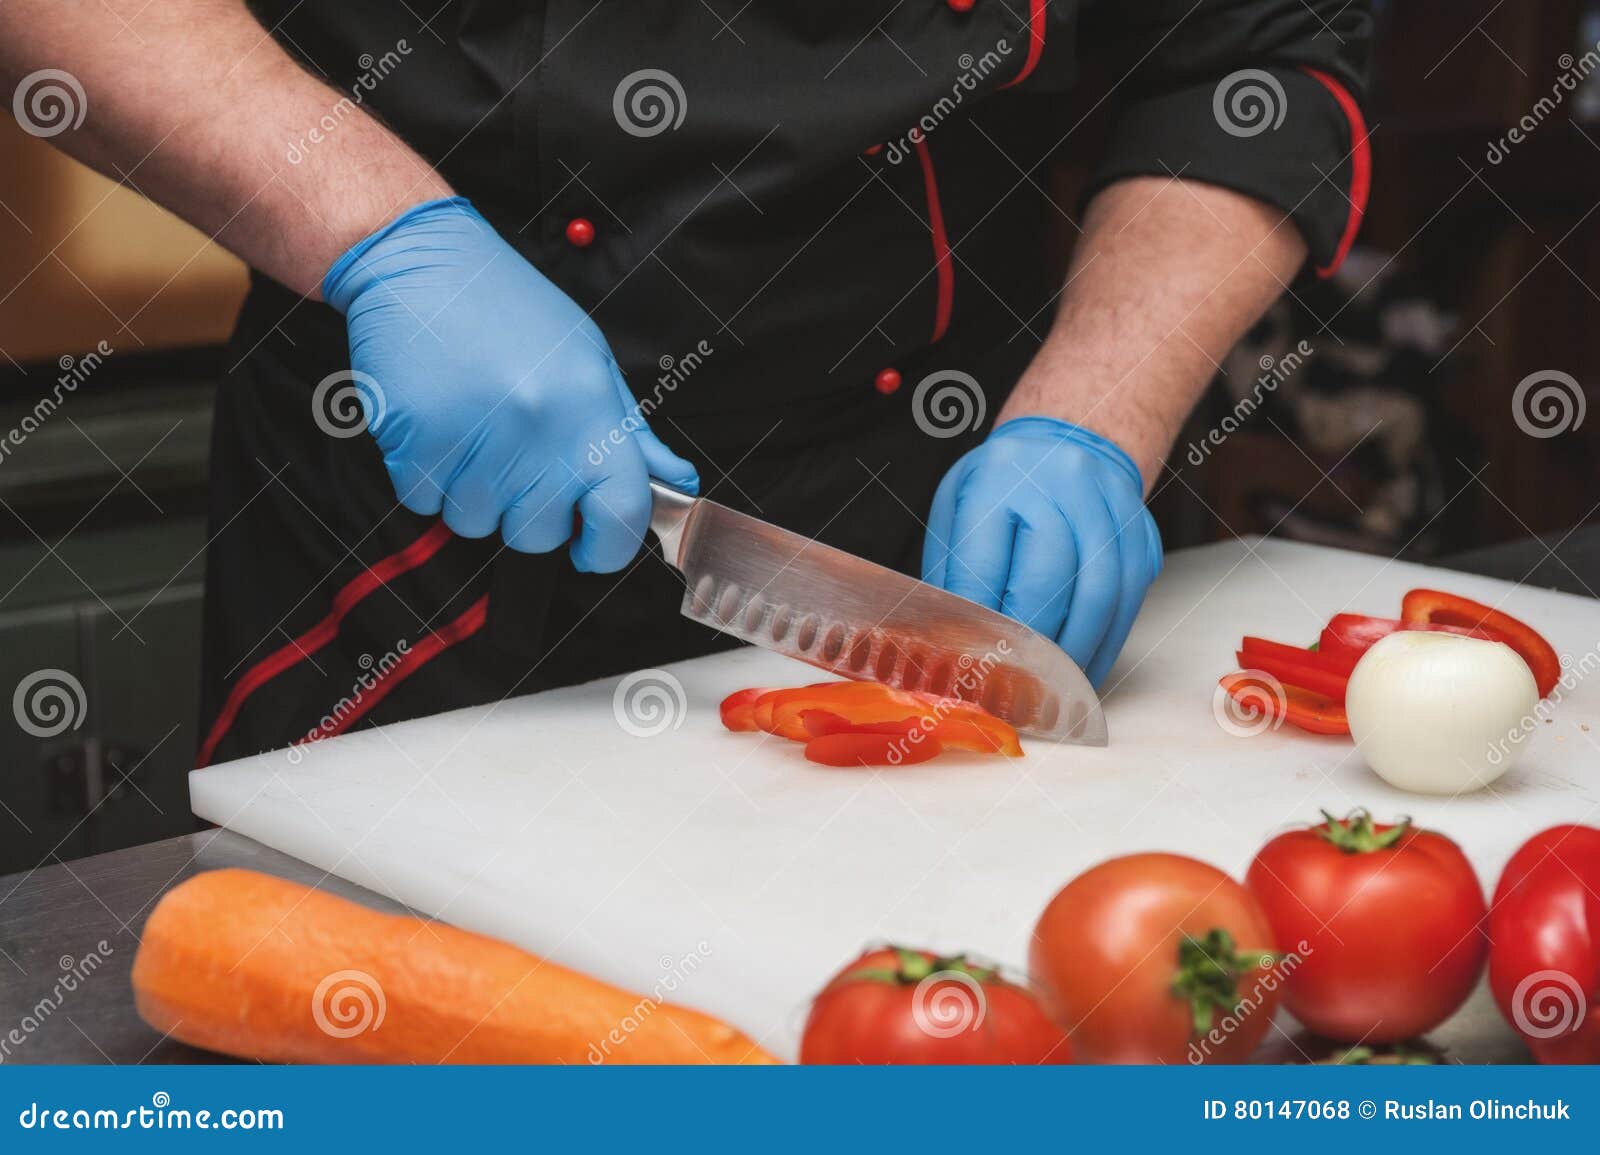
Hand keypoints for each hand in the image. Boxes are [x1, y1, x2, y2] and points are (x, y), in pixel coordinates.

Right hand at [321, 197, 697, 571]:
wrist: (420, 261)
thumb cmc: (509, 309)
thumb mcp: (589, 360)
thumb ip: (631, 434)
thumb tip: (676, 484)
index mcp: (591, 410)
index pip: (621, 516)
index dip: (608, 548)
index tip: (592, 546)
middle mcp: (539, 430)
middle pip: (538, 536)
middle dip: (525, 512)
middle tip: (513, 457)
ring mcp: (476, 439)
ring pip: (475, 523)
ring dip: (470, 493)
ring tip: (471, 429)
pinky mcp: (416, 442)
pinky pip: (424, 502)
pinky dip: (426, 478)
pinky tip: (436, 426)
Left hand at [921, 417, 1161, 686]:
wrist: (1070, 439)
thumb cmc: (1001, 484)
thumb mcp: (958, 507)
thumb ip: (954, 570)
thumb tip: (954, 643)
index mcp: (1000, 476)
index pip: (987, 565)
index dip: (980, 623)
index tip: (973, 663)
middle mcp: (1062, 483)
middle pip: (1051, 581)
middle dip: (1032, 643)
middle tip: (1016, 681)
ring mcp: (1111, 504)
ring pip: (1102, 594)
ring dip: (1078, 651)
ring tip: (1056, 685)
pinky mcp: (1143, 530)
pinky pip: (1131, 595)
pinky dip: (1108, 640)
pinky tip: (1087, 664)